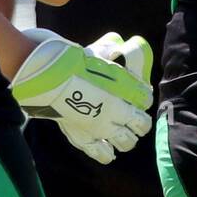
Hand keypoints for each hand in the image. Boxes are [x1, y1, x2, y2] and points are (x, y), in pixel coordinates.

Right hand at [10, 29, 153, 164]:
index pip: (146, 100)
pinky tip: (109, 151)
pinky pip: (100, 153)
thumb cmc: (75, 64)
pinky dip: (106, 153)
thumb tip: (118, 44)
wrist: (50, 78)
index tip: (138, 94)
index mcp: (125, 93)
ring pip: (126, 143)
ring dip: (127, 139)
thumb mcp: (99, 53)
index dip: (143, 97)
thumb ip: (112, 51)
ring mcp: (101, 128)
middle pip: (142, 126)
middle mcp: (117, 114)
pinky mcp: (83, 137)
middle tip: (134, 117)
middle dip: (141, 122)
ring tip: (122, 133)